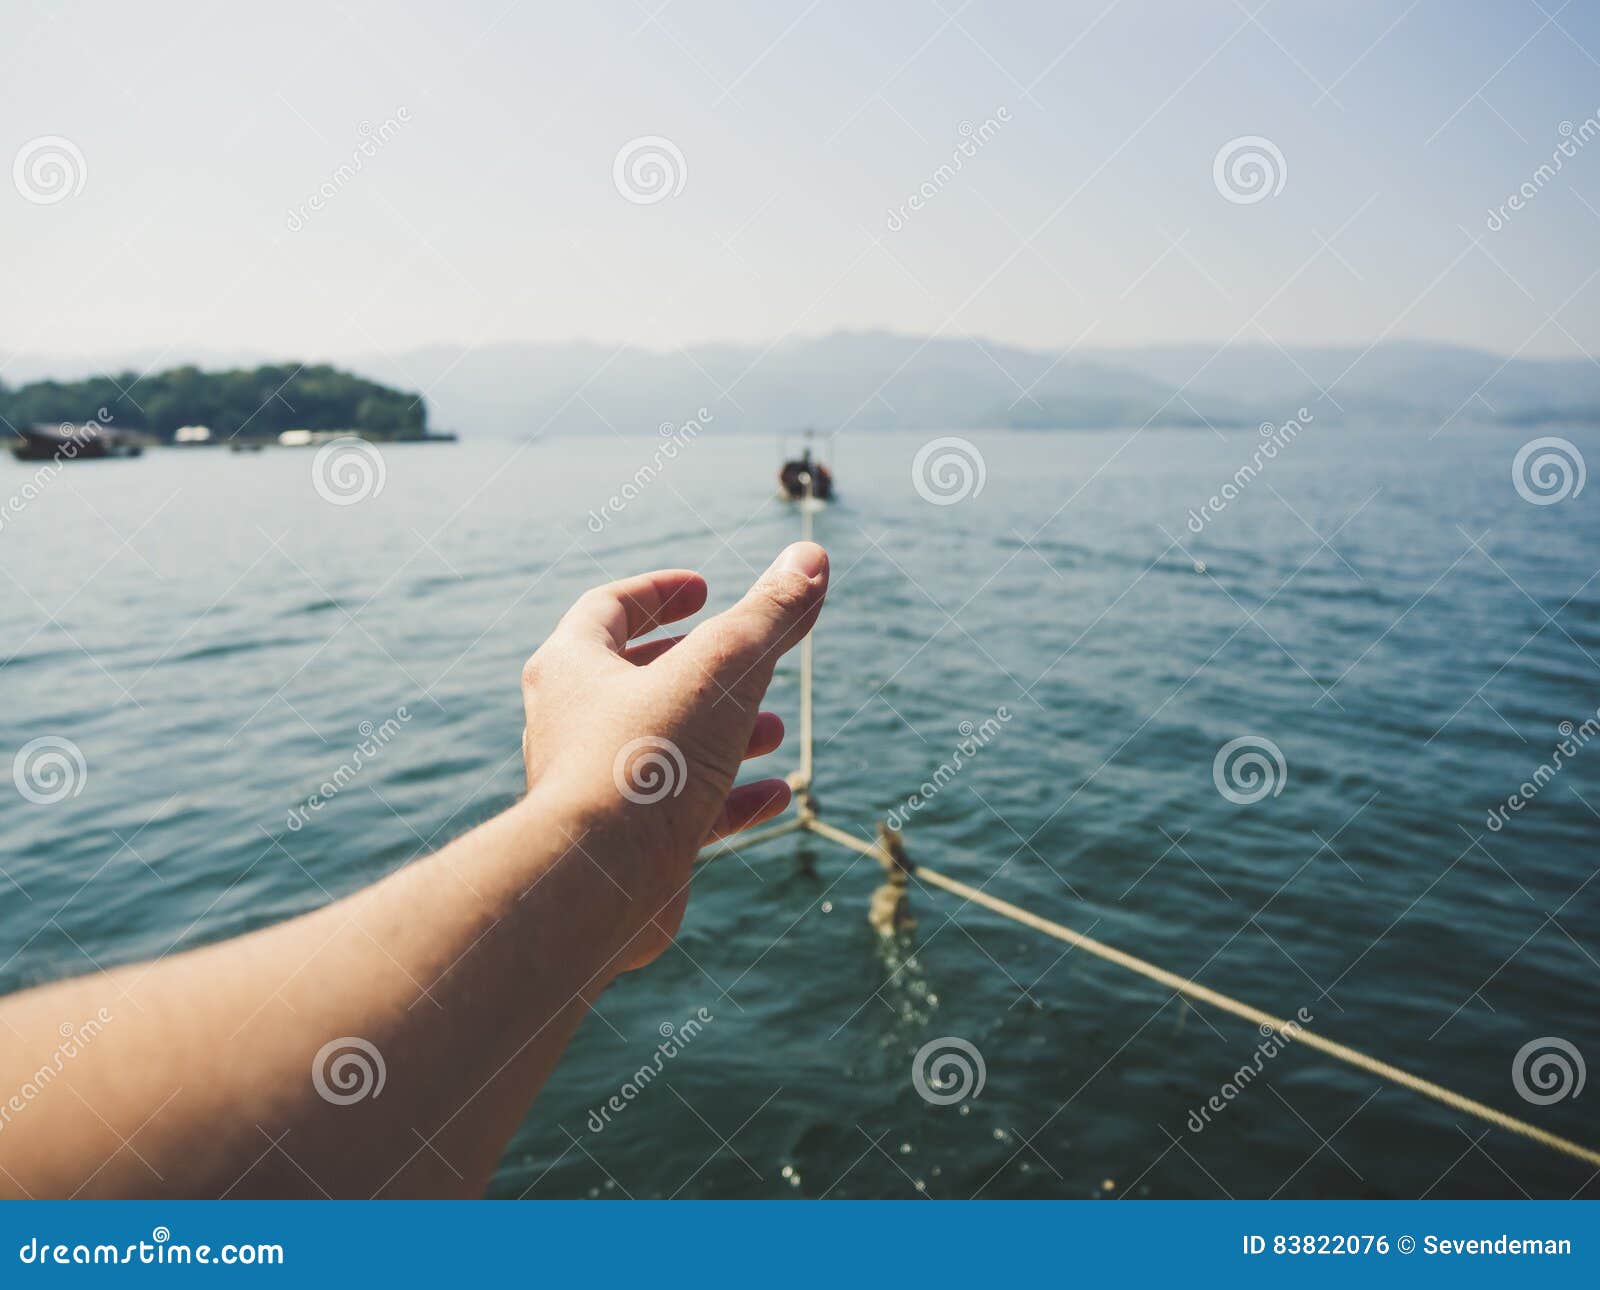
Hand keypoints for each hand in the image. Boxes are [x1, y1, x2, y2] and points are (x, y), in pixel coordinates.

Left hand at [519, 541, 827, 969]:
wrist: (600, 884)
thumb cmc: (647, 761)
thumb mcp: (723, 669)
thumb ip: (769, 613)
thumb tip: (812, 555)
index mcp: (571, 668)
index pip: (608, 608)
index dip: (659, 592)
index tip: (706, 589)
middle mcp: (571, 725)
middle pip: (633, 678)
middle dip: (701, 667)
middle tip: (748, 659)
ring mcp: (595, 790)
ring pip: (662, 748)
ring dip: (721, 733)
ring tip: (774, 727)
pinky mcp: (624, 850)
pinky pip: (680, 816)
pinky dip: (730, 800)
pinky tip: (777, 796)